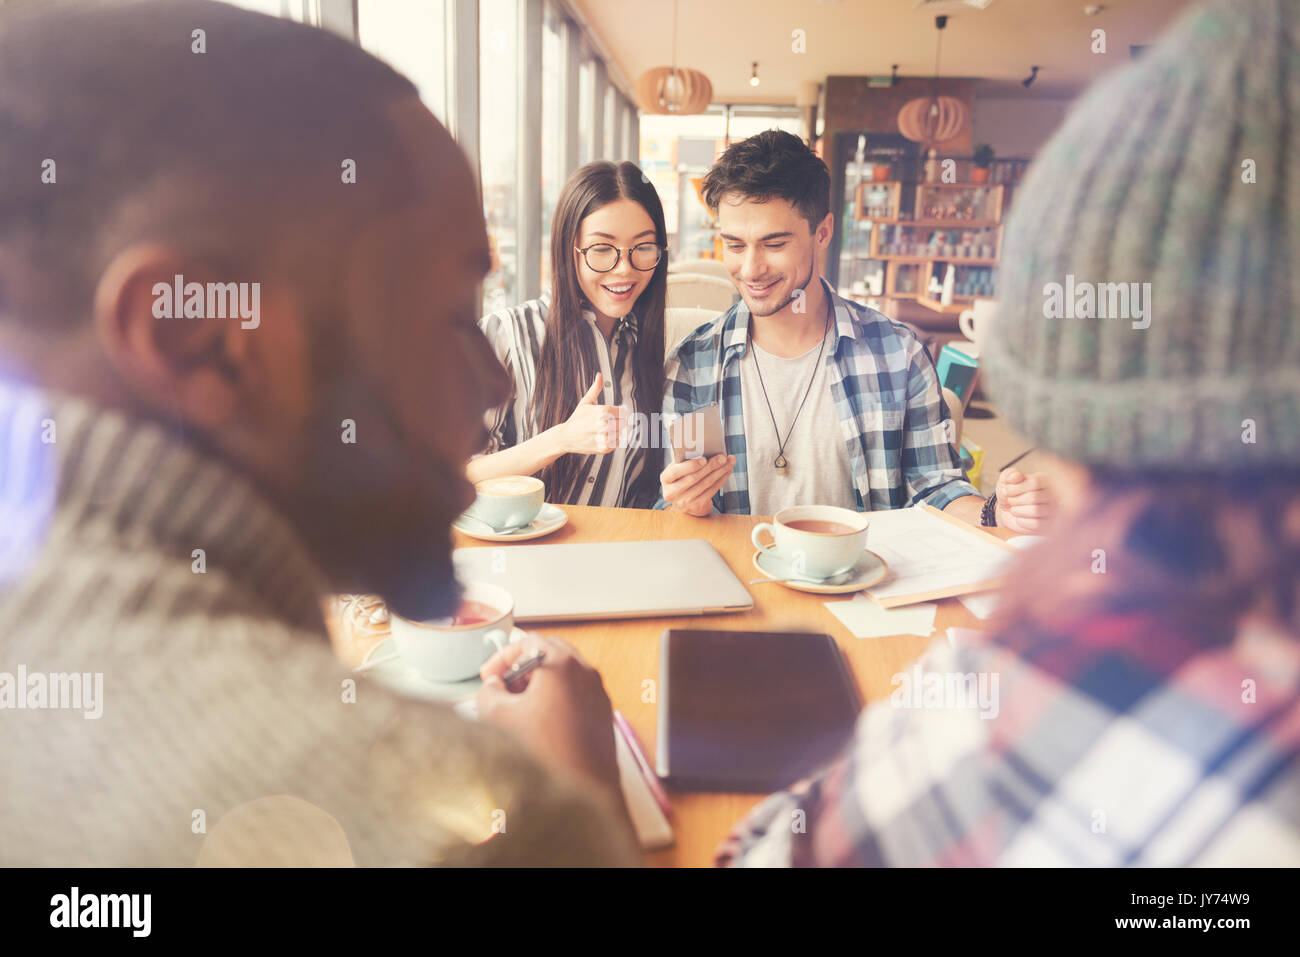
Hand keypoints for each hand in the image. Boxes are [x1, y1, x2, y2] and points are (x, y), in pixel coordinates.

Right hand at [476, 632, 621, 803]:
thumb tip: (493, 686)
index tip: (489, 674)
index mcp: (561, 664)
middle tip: (504, 688)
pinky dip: (557, 700)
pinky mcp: (603, 713)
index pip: (528, 641)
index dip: (502, 657)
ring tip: (519, 710)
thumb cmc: (546, 753)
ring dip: (539, 685)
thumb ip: (489, 692)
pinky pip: (576, 695)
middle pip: (549, 654)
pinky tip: (540, 725)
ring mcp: (598, 692)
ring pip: (564, 675)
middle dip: (522, 669)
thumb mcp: (499, 716)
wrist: (583, 791)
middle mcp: (585, 672)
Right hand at [559, 373, 626, 454]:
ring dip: (616, 432)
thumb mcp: (585, 402)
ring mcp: (605, 437)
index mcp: (603, 411)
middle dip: (618, 422)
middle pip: (624, 422)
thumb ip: (596, 389)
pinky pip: (617, 443)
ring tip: (605, 430)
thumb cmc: (576, 419)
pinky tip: (603, 437)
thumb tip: (599, 375)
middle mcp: (605, 424)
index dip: (619, 413)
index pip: (623, 411)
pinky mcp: (604, 448)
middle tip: (608, 423)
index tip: (614, 414)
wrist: (565, 437)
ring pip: (622, 433)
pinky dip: (613, 441)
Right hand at [660, 453, 734, 515]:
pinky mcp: (696, 506)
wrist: (684, 502)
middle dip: (711, 466)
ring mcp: (684, 501)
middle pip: (694, 478)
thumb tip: (703, 448)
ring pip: (705, 484)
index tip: (704, 459)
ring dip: (720, 471)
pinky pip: (712, 490)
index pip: (675, 472)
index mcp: (666, 479)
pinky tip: (727, 471)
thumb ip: (684, 461)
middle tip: (722, 457)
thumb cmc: (682, 479)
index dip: (690, 466)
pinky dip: (721, 479)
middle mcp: (672, 492)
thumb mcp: (678, 471)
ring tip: (729, 462)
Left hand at [994, 468, 1055, 533]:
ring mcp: (1051, 510)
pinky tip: (1019, 518)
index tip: (1007, 490)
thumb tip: (1016, 476)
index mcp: (1044, 480)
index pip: (1034, 483)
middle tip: (1010, 501)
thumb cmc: (1010, 494)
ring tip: (1014, 509)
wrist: (1007, 511)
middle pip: (1033, 497)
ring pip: (1035, 510)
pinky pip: (1035, 524)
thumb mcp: (1006, 480)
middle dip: (1015, 500)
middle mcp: (1051, 494)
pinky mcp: (1047, 524)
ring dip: (1017, 510)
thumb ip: (1010, 475)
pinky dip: (1021, 521)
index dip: (1016, 488)